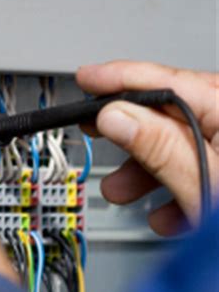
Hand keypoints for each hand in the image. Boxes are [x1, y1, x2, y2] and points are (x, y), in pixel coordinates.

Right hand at [77, 61, 217, 235]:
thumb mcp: (204, 186)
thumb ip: (159, 148)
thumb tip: (114, 117)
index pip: (168, 83)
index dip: (120, 78)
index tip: (88, 79)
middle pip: (171, 111)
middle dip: (128, 131)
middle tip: (94, 128)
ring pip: (181, 143)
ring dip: (146, 168)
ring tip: (121, 191)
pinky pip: (198, 165)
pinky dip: (175, 186)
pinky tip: (166, 213)